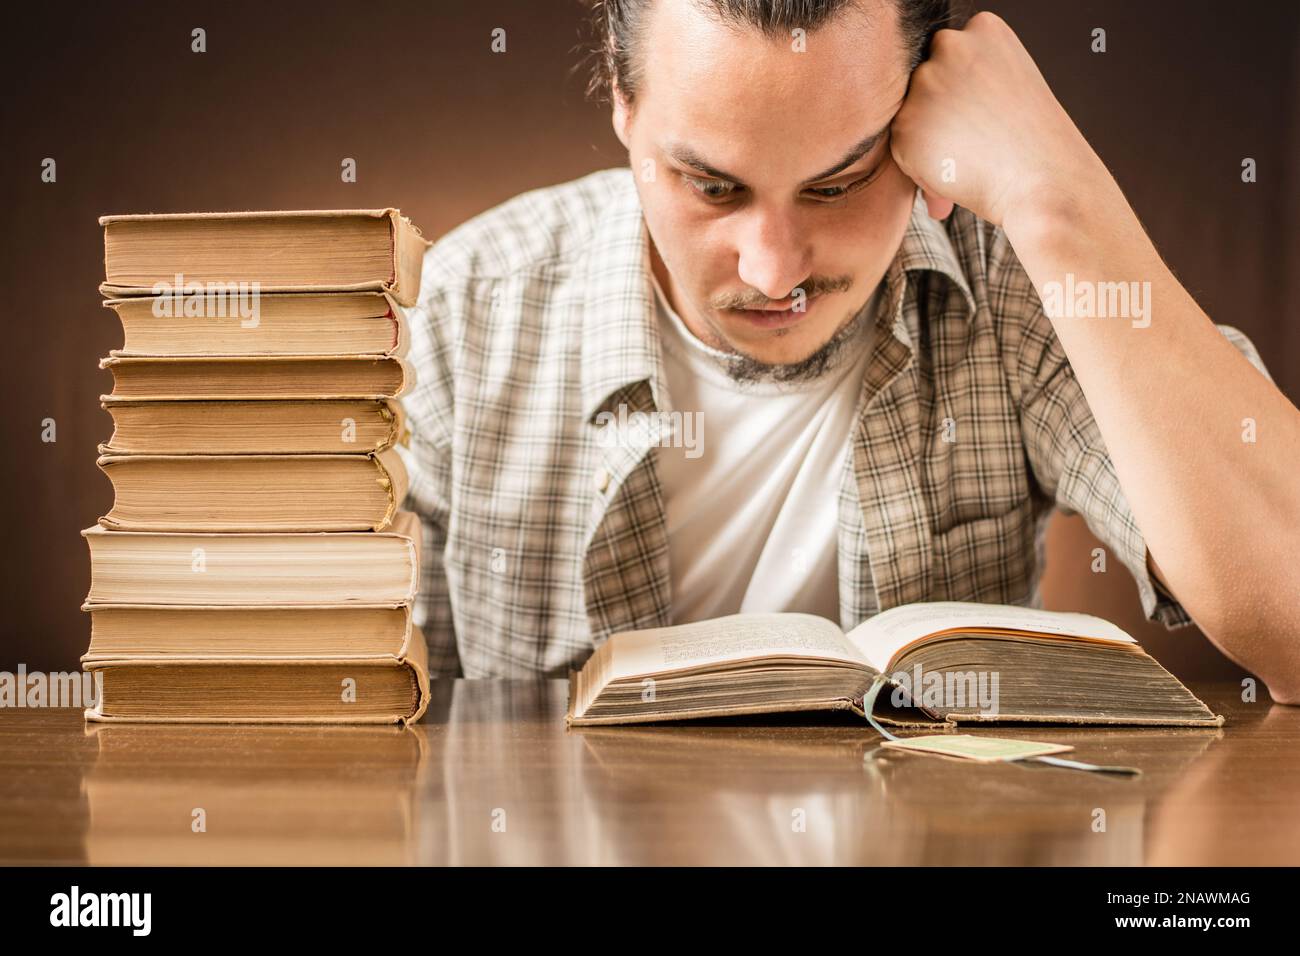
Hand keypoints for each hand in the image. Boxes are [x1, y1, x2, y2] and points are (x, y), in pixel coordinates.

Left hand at [888, 12, 1105, 228]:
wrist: (1040, 179)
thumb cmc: (1032, 141)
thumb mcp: (1009, 84)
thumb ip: (968, 78)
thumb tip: (930, 102)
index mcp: (983, 28)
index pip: (950, 55)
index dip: (961, 90)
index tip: (981, 112)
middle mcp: (950, 45)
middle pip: (926, 81)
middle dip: (939, 112)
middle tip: (972, 142)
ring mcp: (926, 84)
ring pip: (911, 114)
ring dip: (928, 139)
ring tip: (966, 160)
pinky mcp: (906, 124)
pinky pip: (902, 147)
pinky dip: (920, 165)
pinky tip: (954, 173)